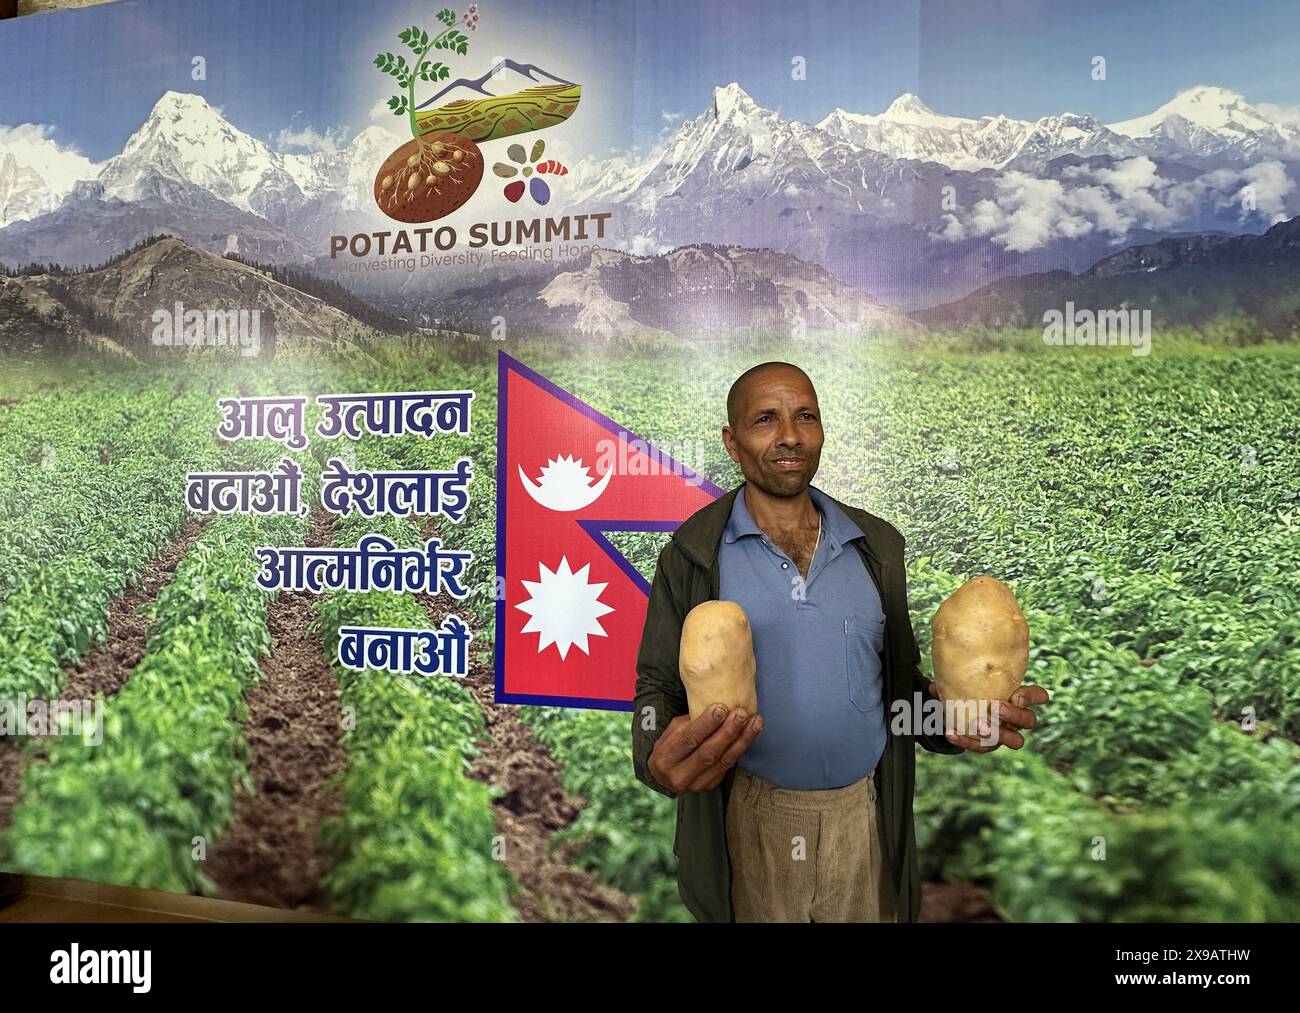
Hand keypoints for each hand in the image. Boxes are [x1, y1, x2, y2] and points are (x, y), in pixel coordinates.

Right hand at [648, 704, 762, 792]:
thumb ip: (690, 723)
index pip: (688, 739)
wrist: (665, 775)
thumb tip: (715, 709)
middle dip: (727, 732)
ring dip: (742, 740)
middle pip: (708, 752)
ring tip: (754, 723)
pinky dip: (741, 748)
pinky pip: (728, 766)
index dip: (706, 724)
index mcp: (665, 758)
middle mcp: (679, 775)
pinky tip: (749, 735)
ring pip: (723, 761)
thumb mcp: (671, 732)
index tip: (721, 708)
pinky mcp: (709, 786)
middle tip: (741, 715)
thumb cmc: (670, 747)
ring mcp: (696, 784)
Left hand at [927, 681, 1049, 751]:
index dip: (1032, 697)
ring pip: (1015, 741)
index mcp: (1019, 698)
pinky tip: (951, 732)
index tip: (1016, 695)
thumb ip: (956, 680)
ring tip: (978, 725)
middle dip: (1013, 714)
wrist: (960, 709)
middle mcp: (1017, 719)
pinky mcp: (990, 745)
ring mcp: (1006, 734)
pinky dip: (966, 740)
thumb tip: (935, 686)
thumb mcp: (968, 681)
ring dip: (997, 733)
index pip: (1037, 696)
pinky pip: (982, 747)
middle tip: (994, 707)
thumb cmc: (972, 689)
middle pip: (1028, 720)